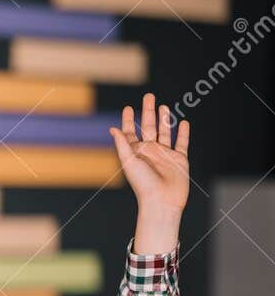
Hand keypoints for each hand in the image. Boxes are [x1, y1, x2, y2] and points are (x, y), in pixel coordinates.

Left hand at [111, 93, 188, 247]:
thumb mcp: (129, 162)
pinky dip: (183, 133)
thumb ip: (122, 144)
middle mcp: (150, 152)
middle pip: (149, 127)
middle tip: (149, 95)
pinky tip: (183, 122)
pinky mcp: (179, 159)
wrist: (162, 200)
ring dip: (164, 118)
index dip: (129, 120)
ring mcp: (165, 155)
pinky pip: (182, 143)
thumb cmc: (143, 184)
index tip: (128, 108)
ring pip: (165, 132)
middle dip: (148, 111)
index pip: (131, 132)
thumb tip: (112, 129)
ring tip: (163, 105)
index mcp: (136, 152)